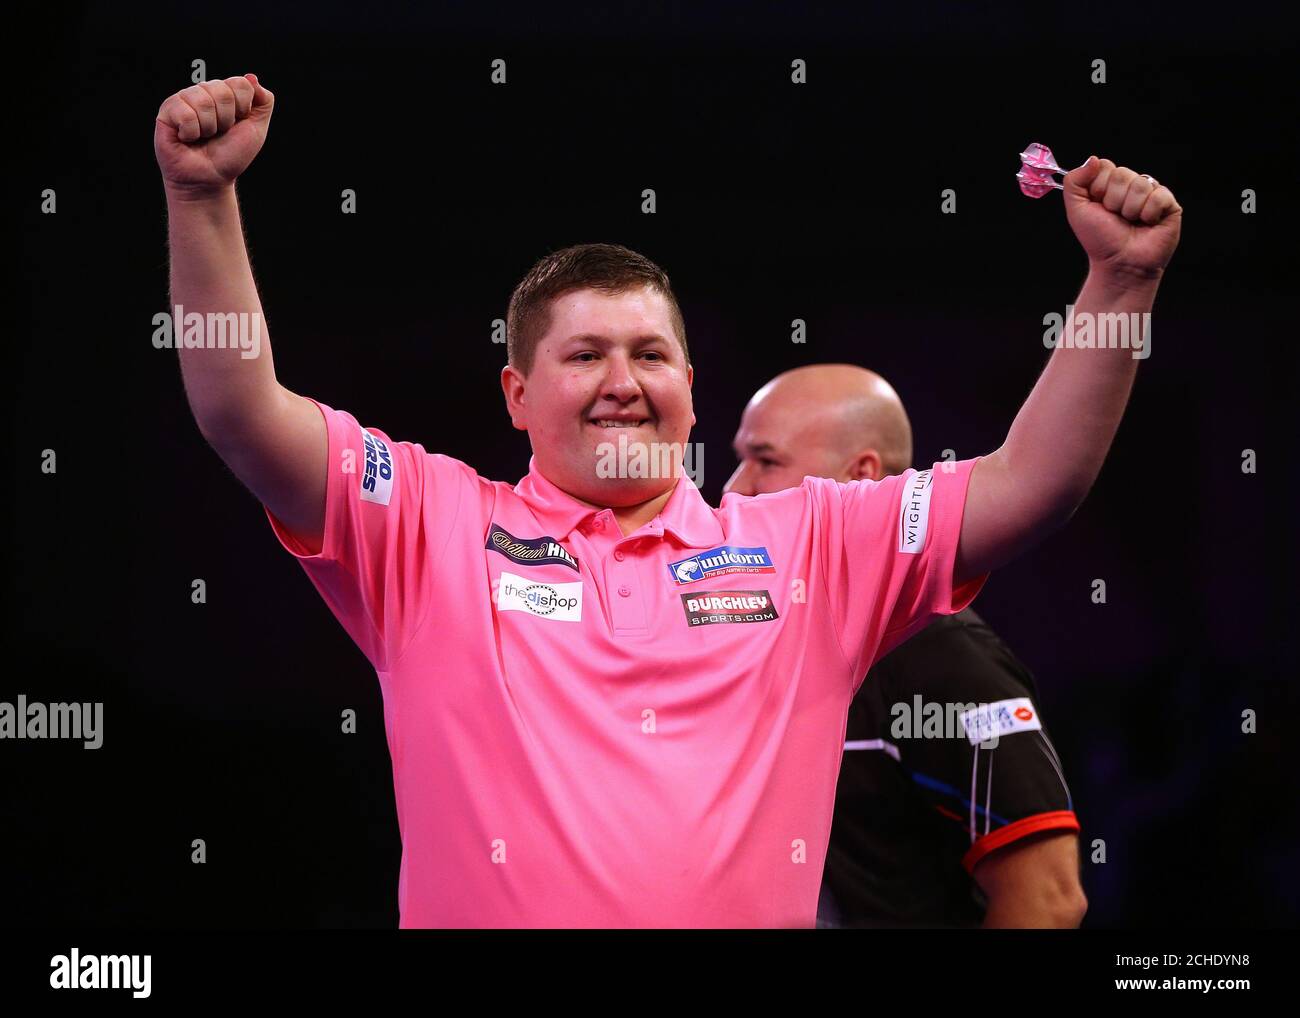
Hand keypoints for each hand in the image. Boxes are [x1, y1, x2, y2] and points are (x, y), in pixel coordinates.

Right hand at [154, 74, 274, 196]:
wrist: (209, 179)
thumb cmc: (230, 155)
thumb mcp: (256, 130)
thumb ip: (263, 102)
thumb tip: (252, 77)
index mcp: (224, 93)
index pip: (240, 84)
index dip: (243, 108)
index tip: (236, 125)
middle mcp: (203, 92)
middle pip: (222, 91)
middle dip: (226, 120)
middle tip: (218, 134)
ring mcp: (184, 99)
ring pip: (203, 101)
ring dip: (208, 128)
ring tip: (202, 137)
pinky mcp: (166, 110)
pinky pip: (185, 113)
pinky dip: (191, 132)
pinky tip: (187, 138)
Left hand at [1063, 156, 1181, 281]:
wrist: (1119, 263)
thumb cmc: (1099, 240)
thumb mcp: (1077, 210)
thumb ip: (1074, 182)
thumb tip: (1093, 159)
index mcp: (1110, 185)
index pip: (1105, 166)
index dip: (1099, 187)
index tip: (1099, 206)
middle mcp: (1131, 186)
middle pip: (1122, 173)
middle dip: (1113, 200)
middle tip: (1116, 218)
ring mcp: (1151, 194)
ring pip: (1140, 184)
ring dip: (1130, 209)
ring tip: (1131, 223)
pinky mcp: (1169, 205)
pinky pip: (1158, 195)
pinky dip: (1148, 214)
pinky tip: (1147, 224)